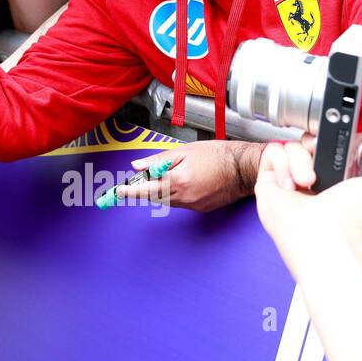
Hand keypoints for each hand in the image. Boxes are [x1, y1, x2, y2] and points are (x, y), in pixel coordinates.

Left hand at [117, 139, 262, 211]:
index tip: (117, 192)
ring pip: (167, 201)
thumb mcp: (184, 151)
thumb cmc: (218, 156)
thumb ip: (158, 160)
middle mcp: (184, 197)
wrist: (244, 168)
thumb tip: (138, 166)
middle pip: (155, 197)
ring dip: (160, 191)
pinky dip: (175, 195)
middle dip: (144, 190)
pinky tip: (180, 183)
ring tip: (163, 177)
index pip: (145, 188)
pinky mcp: (201, 209)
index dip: (129, 191)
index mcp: (177, 180)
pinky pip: (181, 204)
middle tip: (136, 183)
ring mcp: (194, 205)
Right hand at [256, 135, 361, 277]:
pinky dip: (283, 165)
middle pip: (311, 141)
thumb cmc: (353, 218)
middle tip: (323, 167)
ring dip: (301, 162)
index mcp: (340, 180)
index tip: (338, 148)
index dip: (334, 141)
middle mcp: (315, 178)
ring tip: (307, 183)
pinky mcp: (269, 181)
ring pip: (292, 145)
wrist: (322, 235)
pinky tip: (290, 186)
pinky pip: (273, 153)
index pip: (333, 146)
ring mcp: (291, 179)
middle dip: (317, 146)